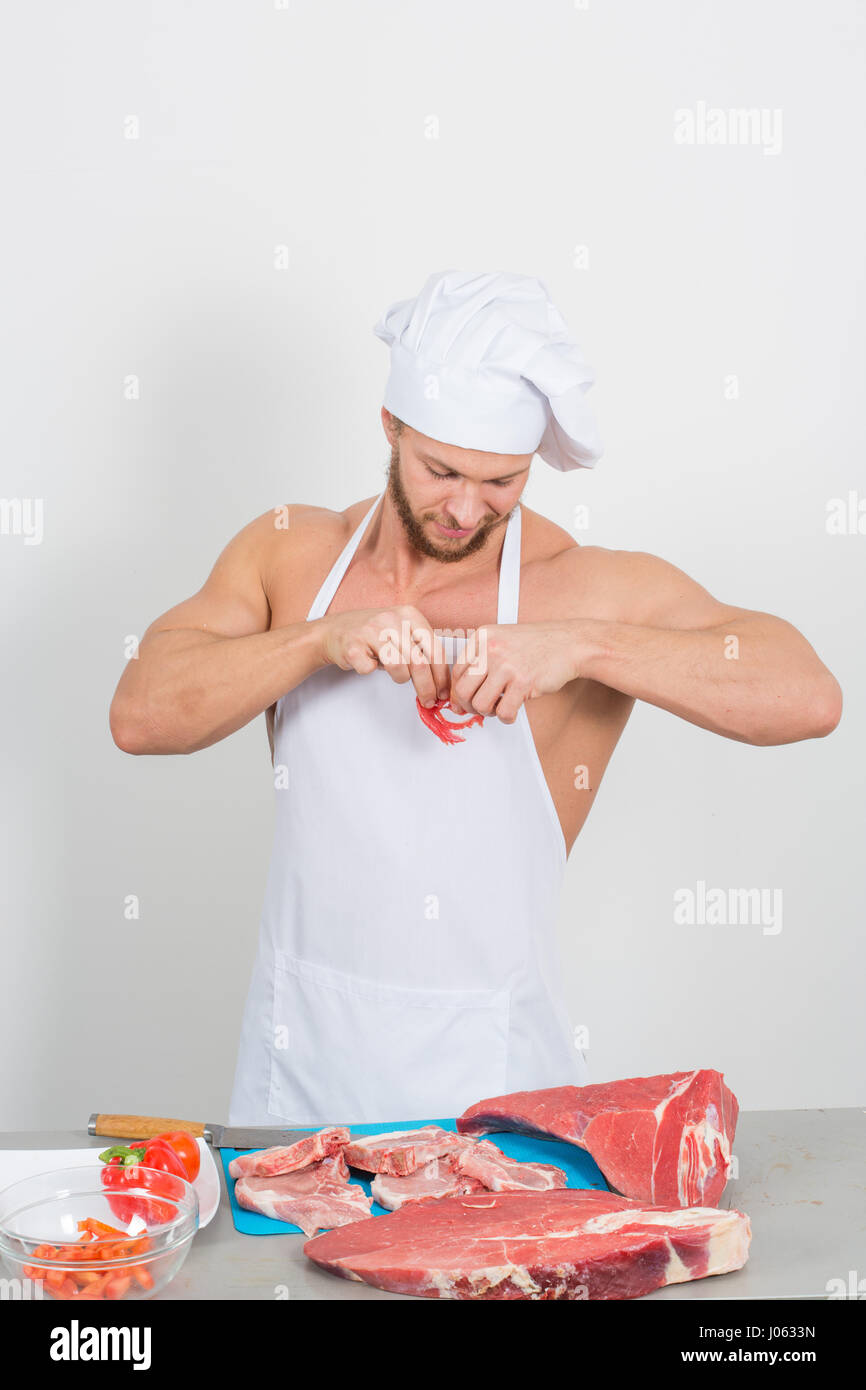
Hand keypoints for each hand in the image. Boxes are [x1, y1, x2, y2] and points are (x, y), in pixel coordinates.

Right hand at [316, 606, 450, 707]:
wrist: (335, 629)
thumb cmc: (374, 634)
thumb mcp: (403, 632)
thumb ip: (422, 650)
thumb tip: (441, 683)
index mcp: (409, 615)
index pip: (435, 649)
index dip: (441, 676)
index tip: (443, 692)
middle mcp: (391, 619)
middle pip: (419, 662)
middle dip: (426, 687)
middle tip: (428, 700)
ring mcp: (370, 630)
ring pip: (398, 667)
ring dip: (400, 678)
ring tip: (395, 674)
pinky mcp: (352, 645)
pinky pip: (369, 669)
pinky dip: (370, 671)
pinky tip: (369, 663)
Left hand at [449, 621, 583, 723]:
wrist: (570, 644)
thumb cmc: (537, 645)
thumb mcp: (502, 641)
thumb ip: (481, 662)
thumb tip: (459, 697)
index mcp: (482, 637)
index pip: (456, 672)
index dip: (458, 692)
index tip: (464, 701)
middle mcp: (491, 650)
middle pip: (462, 690)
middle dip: (469, 706)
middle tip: (480, 708)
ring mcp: (506, 666)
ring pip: (480, 704)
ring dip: (488, 713)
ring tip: (500, 706)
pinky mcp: (523, 682)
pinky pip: (503, 712)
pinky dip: (506, 717)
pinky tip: (513, 710)